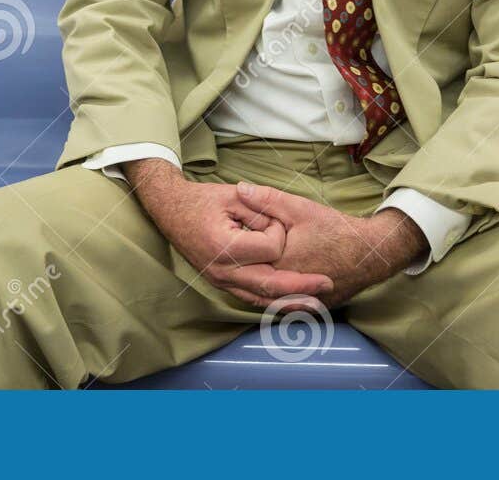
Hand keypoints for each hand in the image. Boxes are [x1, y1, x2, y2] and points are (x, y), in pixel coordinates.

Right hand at [124, 159, 333, 305]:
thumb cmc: (202, 201)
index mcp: (224, 246)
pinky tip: (292, 303)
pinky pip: (251, 298)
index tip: (272, 218)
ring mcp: (221, 281)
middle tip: (327, 285)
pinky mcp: (223, 284)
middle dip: (302, 288)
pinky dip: (273, 302)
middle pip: (270, 285)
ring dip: (291, 302)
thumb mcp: (232, 195)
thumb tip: (280, 229)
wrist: (171, 211)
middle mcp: (222, 270)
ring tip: (317, 303)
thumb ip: (260, 209)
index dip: (278, 231)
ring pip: (261, 299)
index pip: (269, 248)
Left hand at [233, 181, 428, 308]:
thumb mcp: (299, 208)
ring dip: (255, 289)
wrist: (370, 253)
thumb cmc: (336, 230)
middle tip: (227, 260)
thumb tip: (239, 189)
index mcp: (279, 266)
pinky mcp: (314, 307)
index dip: (234, 251)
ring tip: (244, 274)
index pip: (246, 263)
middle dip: (239, 272)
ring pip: (269, 300)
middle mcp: (287, 290)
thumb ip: (267, 199)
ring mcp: (301, 302)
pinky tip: (270, 287)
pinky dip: (276, 298)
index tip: (224, 241)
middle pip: (254, 285)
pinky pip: (287, 306)